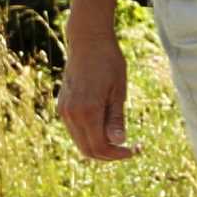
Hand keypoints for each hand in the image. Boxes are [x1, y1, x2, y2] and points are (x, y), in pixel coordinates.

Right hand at [55, 21, 138, 160]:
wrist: (87, 41)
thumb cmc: (108, 62)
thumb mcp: (119, 91)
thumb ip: (116, 119)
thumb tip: (119, 142)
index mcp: (88, 111)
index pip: (100, 147)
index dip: (117, 154)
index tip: (134, 151)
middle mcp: (72, 114)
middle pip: (88, 150)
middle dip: (108, 154)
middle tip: (128, 149)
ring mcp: (64, 111)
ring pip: (80, 142)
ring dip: (98, 146)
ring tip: (118, 138)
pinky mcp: (62, 106)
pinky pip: (75, 130)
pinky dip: (90, 135)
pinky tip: (104, 127)